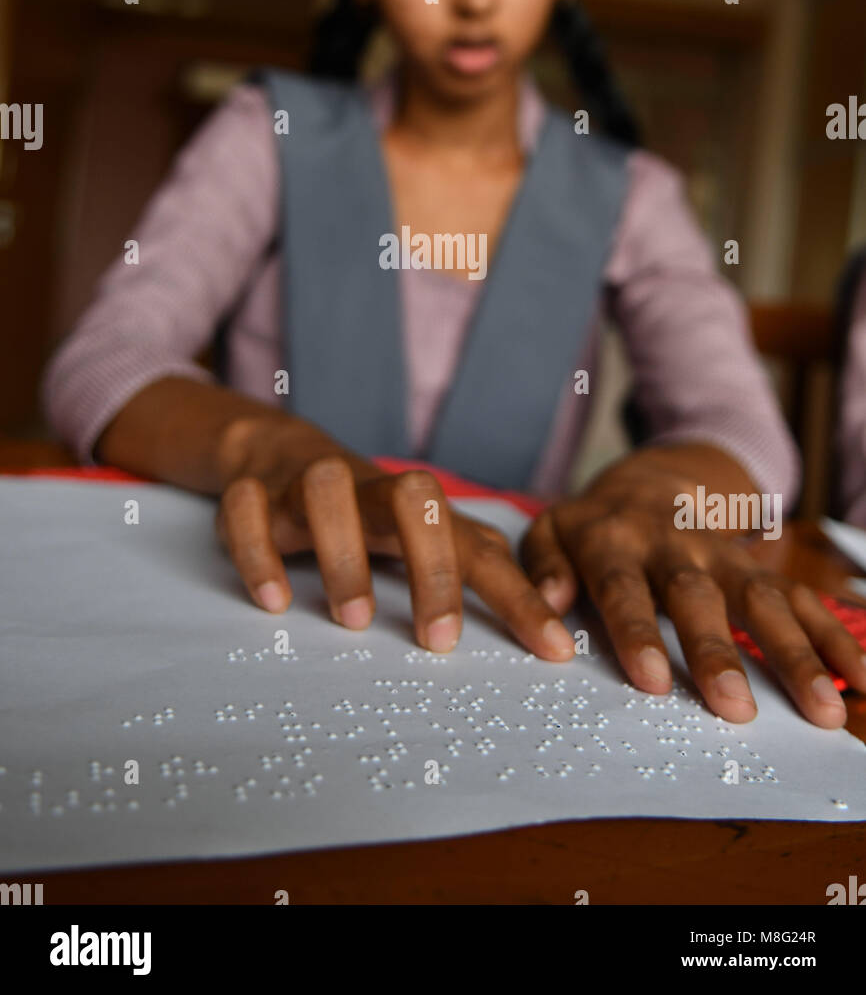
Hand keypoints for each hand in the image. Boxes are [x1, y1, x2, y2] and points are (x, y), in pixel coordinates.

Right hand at [215, 420, 574, 660]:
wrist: (282, 454)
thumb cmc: (374, 514)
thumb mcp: (433, 536)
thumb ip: (485, 569)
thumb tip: (555, 612)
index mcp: (421, 509)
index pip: (481, 549)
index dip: (519, 599)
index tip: (553, 652)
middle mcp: (370, 491)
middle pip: (413, 493)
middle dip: (431, 565)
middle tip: (437, 642)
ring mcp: (308, 487)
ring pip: (326, 489)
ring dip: (343, 552)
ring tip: (355, 618)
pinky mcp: (254, 495)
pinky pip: (247, 507)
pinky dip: (258, 550)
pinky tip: (273, 601)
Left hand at [521, 483, 865, 727]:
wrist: (649, 480)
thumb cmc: (590, 527)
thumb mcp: (550, 533)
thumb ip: (544, 569)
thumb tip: (551, 607)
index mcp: (614, 541)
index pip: (624, 588)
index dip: (637, 631)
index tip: (652, 681)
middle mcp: (674, 546)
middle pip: (698, 596)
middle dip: (718, 651)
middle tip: (736, 708)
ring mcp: (724, 554)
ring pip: (761, 597)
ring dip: (794, 652)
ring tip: (824, 712)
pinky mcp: (760, 564)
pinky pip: (802, 598)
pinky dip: (835, 637)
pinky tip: (861, 680)